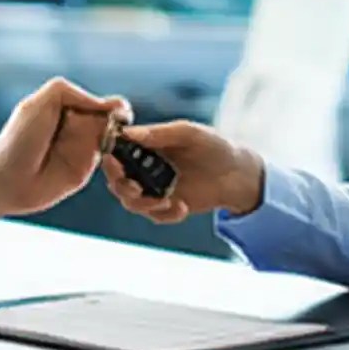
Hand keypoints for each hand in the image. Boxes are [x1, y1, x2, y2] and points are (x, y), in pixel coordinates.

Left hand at [0, 78, 129, 234]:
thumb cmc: (18, 139)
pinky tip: (105, 155)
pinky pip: (107, 163)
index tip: (120, 111)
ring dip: (116, 140)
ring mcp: (82, 150)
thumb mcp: (42, 102)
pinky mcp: (85, 171)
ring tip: (108, 140)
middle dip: (117, 122)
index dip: (114, 106)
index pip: (101, 102)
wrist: (7, 178)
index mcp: (68, 108)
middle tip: (118, 125)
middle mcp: (77, 128)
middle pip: (112, 121)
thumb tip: (106, 104)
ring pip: (113, 141)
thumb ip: (71, 93)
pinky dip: (112, 159)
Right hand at [102, 120, 262, 224]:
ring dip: (142, 204)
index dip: (110, 159)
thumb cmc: (213, 146)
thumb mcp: (189, 133)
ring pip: (131, 202)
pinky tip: (182, 207)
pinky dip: (165, 214)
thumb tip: (130, 134)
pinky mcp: (167, 206)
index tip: (113, 162)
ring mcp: (155, 188)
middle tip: (136, 188)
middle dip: (122, 186)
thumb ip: (160, 133)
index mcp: (146, 146)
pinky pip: (155, 216)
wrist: (238, 173)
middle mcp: (145, 168)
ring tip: (166, 201)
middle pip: (117, 181)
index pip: (117, 153)